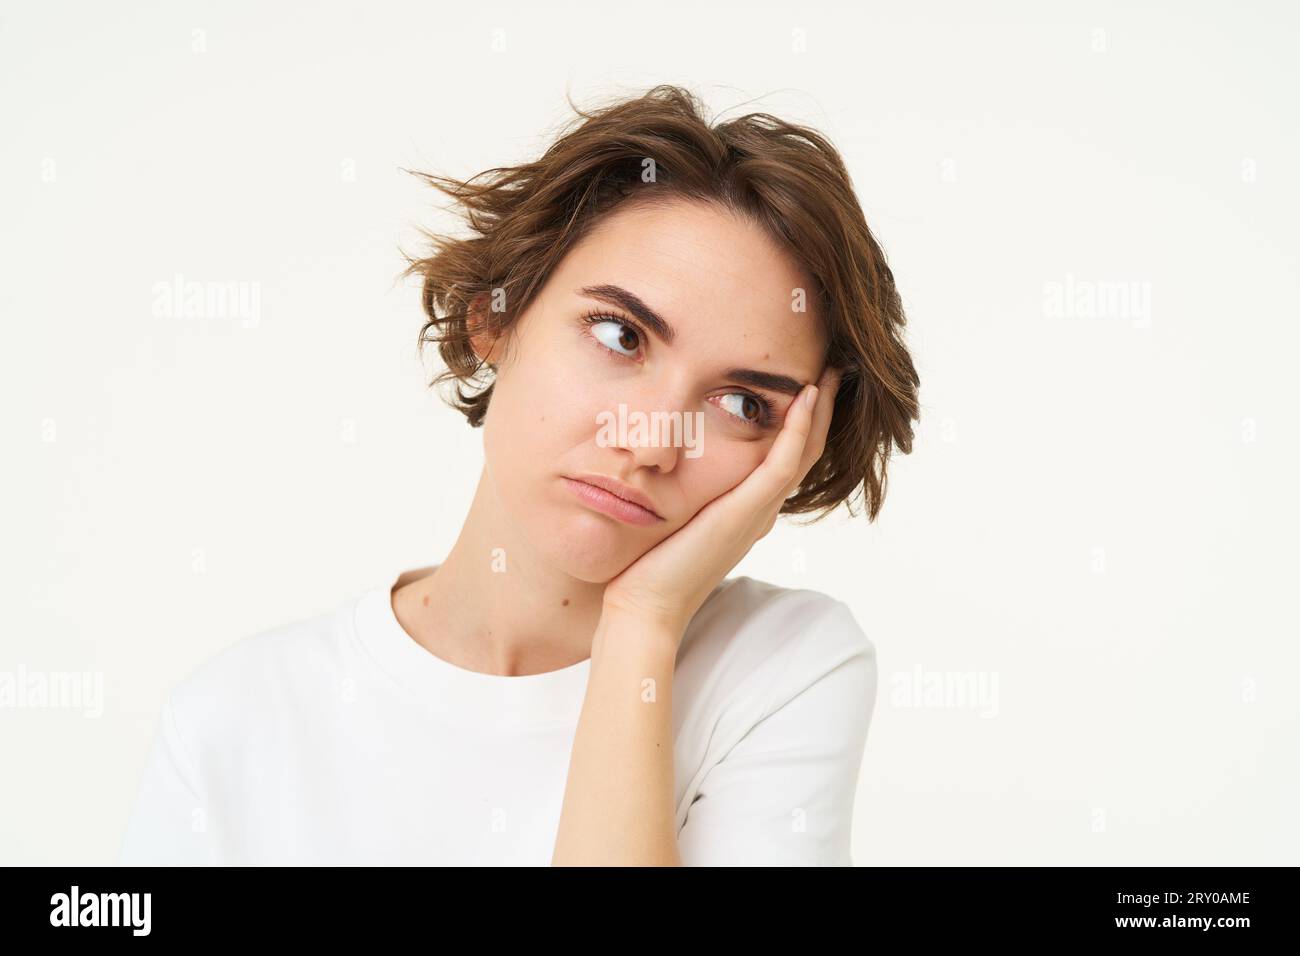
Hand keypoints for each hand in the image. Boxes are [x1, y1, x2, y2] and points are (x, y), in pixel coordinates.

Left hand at [600, 365, 842, 635]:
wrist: (644, 605)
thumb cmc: (648, 565)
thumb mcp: (673, 513)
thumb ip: (684, 488)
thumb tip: (666, 454)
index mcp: (749, 510)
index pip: (787, 456)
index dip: (803, 419)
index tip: (805, 380)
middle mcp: (761, 510)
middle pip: (806, 450)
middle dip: (821, 408)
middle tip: (832, 367)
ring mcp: (758, 513)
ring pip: (804, 453)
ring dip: (819, 410)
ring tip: (829, 372)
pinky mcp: (746, 514)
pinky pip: (782, 465)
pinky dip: (797, 430)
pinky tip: (804, 399)